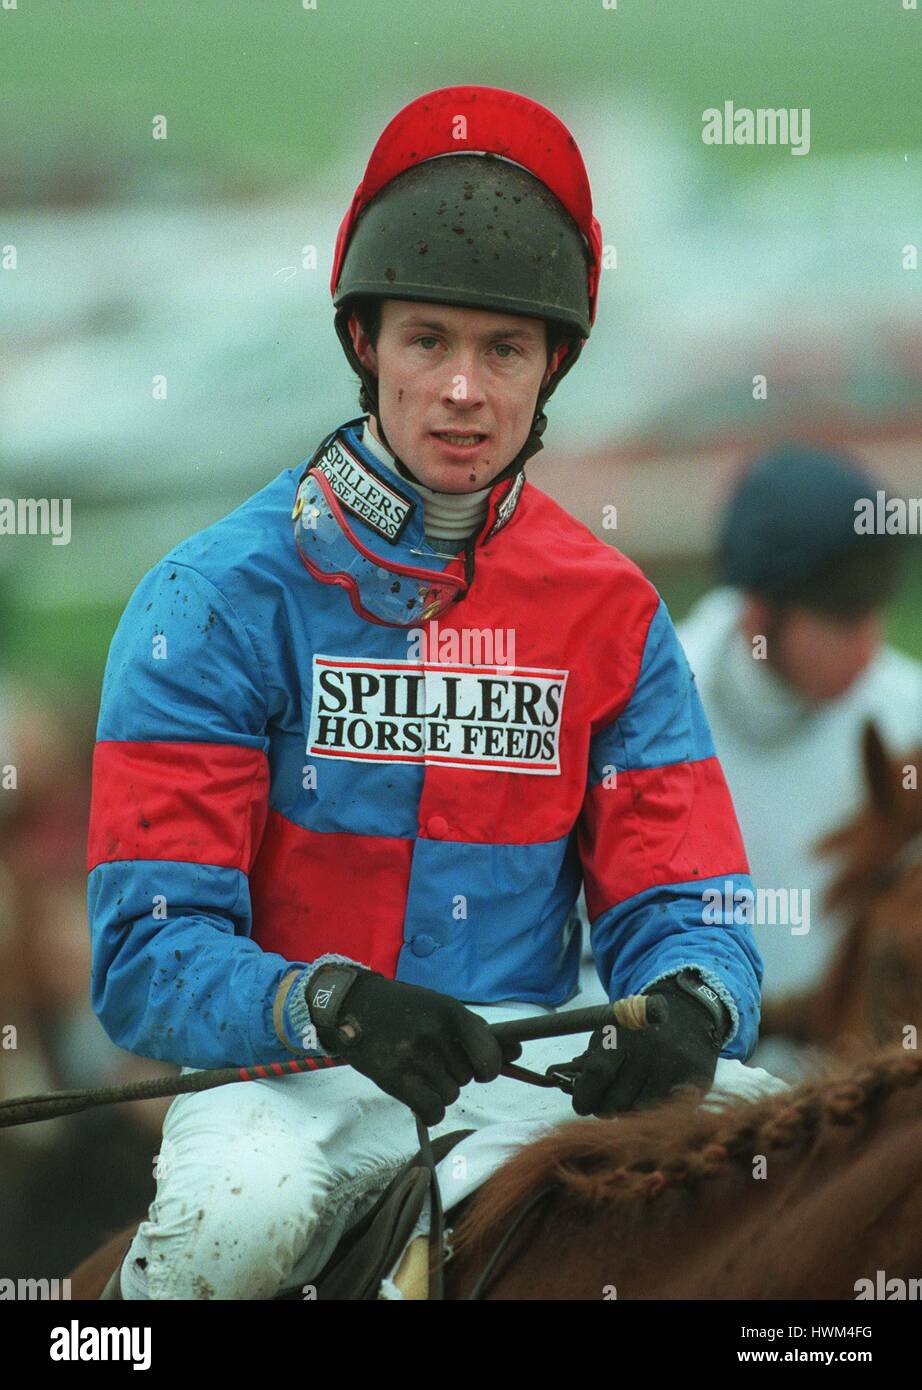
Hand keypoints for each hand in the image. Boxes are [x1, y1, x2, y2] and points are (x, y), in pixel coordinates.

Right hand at [307, 966, 520, 1126]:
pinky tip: (417, 1093)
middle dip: (456, 1073)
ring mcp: (414, 1058)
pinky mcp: (395, 1080)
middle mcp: (435, 1035)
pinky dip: (429, 1109)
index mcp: (451, 1012)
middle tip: (432, 1056)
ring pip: (450, 1095)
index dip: (490, 1066)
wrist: (353, 1005)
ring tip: (418, 1068)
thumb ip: (477, 1031)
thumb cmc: (405, 1008)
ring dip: (440, 1089)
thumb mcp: (441, 1008)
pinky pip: (432, 1111)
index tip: (482, 1067)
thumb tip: (517, 1052)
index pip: (489, 1054)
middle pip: (468, 1077)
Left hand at [570, 971, 729, 1117]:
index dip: (585, 1096)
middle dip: (605, 1108)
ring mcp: (676, 1066)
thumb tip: (571, 1089)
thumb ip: (592, 1057)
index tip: (581, 1106)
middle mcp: (651, 1048)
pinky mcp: (696, 1081)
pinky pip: (666, 1111)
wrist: (691, 1012)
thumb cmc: (641, 1028)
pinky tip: (651, 1101)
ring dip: (629, 1113)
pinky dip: (654, 1112)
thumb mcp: (614, 1029)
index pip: (598, 1072)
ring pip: (640, 1112)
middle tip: (605, 1107)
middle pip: (617, 1099)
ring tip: (628, 1101)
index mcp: (625, 1031)